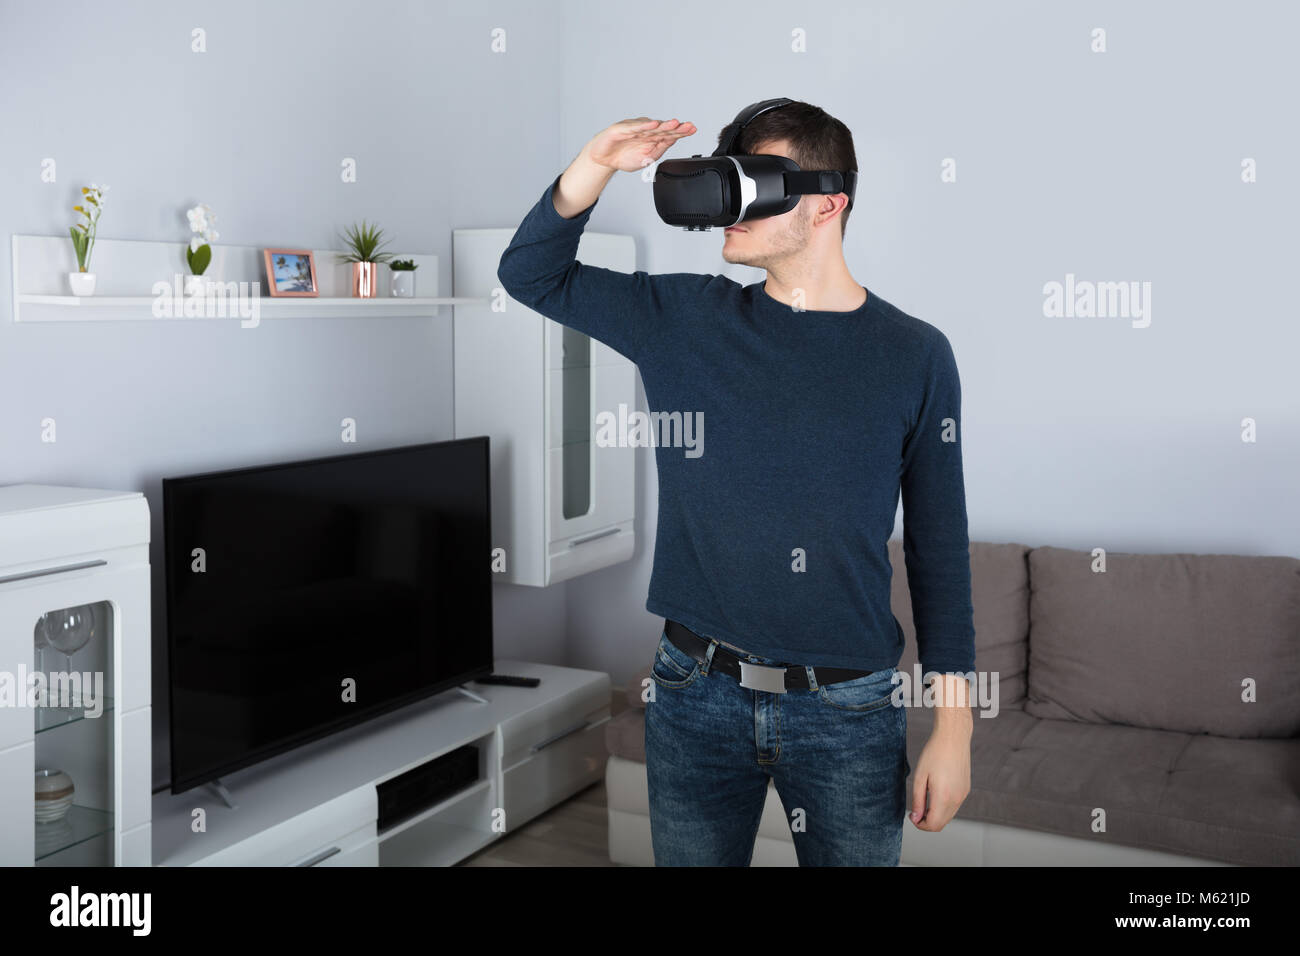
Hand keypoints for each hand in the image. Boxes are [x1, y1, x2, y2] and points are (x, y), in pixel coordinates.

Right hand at [585, 117, 696, 171]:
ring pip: (651, 127)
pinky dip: (644, 126)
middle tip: (688, 126)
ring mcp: (634, 129)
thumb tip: (673, 142)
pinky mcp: (621, 129)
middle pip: (663, 128)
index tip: (693, 129)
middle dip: (676, 128)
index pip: (669, 134)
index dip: (681, 132)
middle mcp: (644, 131)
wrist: (603, 160)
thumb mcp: (646, 159)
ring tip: (675, 124)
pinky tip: (653, 124)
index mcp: (651, 138)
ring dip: (664, 125)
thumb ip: (659, 150)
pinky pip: (634, 128)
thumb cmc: (623, 157)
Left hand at [908, 714, 970, 831]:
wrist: (953, 738)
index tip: (912, 816)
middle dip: (927, 822)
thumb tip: (916, 818)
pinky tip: (935, 794)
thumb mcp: (920, 777)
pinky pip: (954, 806)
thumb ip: (917, 800)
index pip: (933, 825)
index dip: (920, 825)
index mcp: (944, 796)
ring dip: (936, 815)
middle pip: (941, 824)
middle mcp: (957, 799)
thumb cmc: (935, 753)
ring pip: (948, 816)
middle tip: (916, 811)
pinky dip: (943, 807)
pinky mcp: (965, 790)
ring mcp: (963, 795)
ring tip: (924, 800)